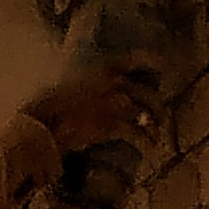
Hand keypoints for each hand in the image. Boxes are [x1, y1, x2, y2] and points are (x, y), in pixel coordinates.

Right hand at [23, 58, 160, 155]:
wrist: (42, 126)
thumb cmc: (48, 105)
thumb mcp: (70, 84)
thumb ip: (91, 82)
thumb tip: (101, 85)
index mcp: (103, 67)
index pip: (138, 59)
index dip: (155, 63)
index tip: (166, 67)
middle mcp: (115, 81)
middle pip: (148, 90)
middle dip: (156, 104)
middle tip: (159, 113)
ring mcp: (117, 103)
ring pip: (146, 111)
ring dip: (153, 124)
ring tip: (156, 135)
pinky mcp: (114, 125)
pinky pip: (137, 132)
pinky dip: (145, 141)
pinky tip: (149, 148)